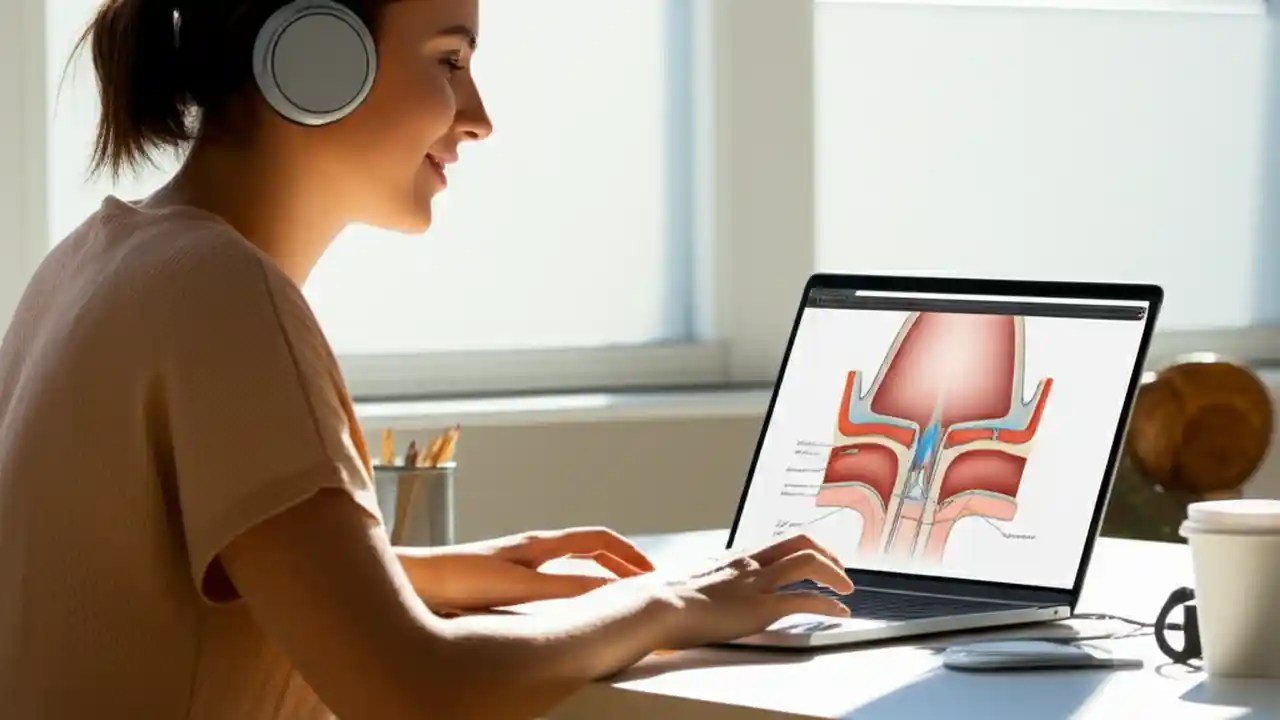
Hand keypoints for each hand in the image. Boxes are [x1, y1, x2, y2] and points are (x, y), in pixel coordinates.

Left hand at [400, 527, 655, 611]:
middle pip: (590, 548)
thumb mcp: (522, 586)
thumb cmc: (464, 579)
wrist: (418, 579)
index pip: (598, 539)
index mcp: (541, 544)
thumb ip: (566, 586)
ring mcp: (520, 561)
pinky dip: (577, 584)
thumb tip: (611, 588)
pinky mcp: (506, 577)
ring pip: (573, 561)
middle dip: (621, 562)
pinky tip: (573, 602)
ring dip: (601, 572)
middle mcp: (534, 548)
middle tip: (646, 584)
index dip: (629, 554)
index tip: (653, 573)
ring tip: (619, 592)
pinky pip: (555, 575)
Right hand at [653, 533, 854, 648]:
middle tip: (839, 568)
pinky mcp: (761, 607)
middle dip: (826, 553)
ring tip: (846, 589)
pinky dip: (830, 605)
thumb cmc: (663, 599)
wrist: (658, 606)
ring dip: (834, 574)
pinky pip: (806, 600)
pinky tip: (840, 612)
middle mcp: (749, 563)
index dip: (802, 548)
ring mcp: (757, 583)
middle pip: (800, 542)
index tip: (814, 558)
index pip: (776, 543)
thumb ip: (702, 582)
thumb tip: (692, 591)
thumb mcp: (688, 581)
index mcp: (734, 558)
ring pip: (809, 563)